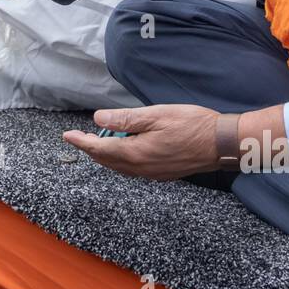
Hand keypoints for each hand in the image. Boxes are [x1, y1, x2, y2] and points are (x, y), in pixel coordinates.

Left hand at [62, 105, 220, 179]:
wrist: (221, 143)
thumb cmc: (192, 124)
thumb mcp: (155, 115)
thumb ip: (125, 119)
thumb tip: (98, 119)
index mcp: (135, 153)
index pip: (99, 149)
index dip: (81, 142)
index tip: (67, 136)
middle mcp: (141, 168)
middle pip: (106, 161)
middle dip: (91, 149)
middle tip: (81, 136)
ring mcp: (152, 174)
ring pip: (119, 167)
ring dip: (106, 155)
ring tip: (100, 141)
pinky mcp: (162, 174)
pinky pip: (133, 170)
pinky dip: (121, 160)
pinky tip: (125, 149)